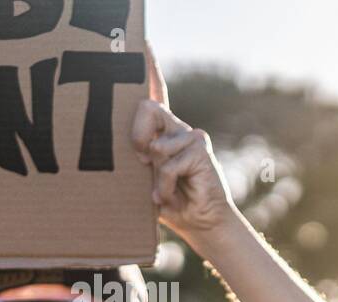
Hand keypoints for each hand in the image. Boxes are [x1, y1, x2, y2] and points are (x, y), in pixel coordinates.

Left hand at [132, 45, 239, 249]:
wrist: (201, 223)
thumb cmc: (169, 203)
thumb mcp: (142, 179)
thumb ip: (137, 158)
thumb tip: (137, 147)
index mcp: (161, 132)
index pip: (154, 94)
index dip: (149, 68)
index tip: (141, 41)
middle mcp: (176, 128)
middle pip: (146, 108)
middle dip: (136, 135)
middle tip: (142, 161)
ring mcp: (191, 136)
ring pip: (155, 142)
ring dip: (153, 172)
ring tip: (161, 189)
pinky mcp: (200, 148)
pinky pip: (168, 161)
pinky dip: (163, 184)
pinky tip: (171, 194)